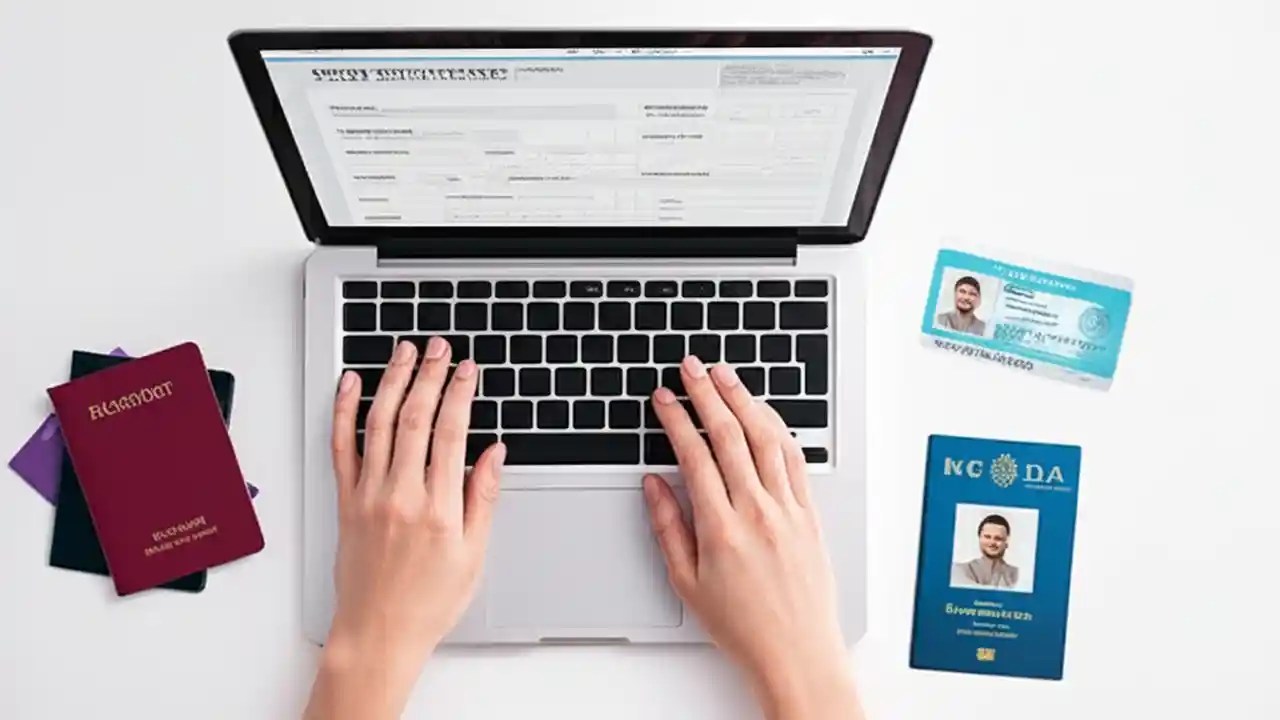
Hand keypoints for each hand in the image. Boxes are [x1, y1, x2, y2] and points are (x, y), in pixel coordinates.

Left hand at [305, 337, 504, 719]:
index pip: (450, 433)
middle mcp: (400, 496)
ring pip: (378, 423)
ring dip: (392, 381)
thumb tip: (493, 453)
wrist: (378, 633)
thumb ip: (483, 498)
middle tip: (440, 348)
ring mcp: (368, 496)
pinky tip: (351, 385)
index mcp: (438, 509)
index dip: (461, 394)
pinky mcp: (346, 502)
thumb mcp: (474, 555)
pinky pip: (342, 447)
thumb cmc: (428, 603)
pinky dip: (344, 411)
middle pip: (414, 418)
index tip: (469, 370)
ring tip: (404, 352)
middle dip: (430, 375)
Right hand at [644, 356, 861, 719]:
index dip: (675, 418)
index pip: (694, 455)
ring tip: (725, 376)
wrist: (796, 652)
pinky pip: (794, 459)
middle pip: (730, 435)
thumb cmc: (742, 625)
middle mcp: (757, 511)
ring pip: (766, 438)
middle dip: (706, 394)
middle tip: (690, 368)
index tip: (663, 397)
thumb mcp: (686, 582)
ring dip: (743, 400)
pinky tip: (764, 413)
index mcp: (720, 527)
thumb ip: (667, 526)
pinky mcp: (810, 514)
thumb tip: (653, 484)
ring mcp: (788, 509)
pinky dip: (778, 428)